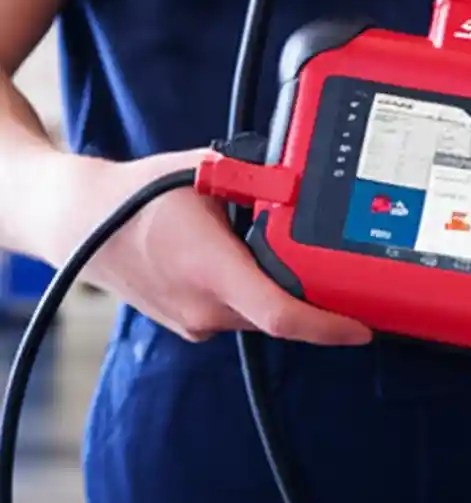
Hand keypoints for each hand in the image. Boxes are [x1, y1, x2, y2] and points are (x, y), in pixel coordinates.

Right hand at [54, 148, 371, 345]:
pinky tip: (262, 266)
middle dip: (318, 303)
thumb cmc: (134, 196)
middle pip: (281, 316)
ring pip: (261, 315)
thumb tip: (301, 174)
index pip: (279, 315)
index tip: (362, 329)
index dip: (327, 327)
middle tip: (352, 283)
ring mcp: (194, 320)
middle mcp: (203, 306)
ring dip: (285, 295)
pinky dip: (259, 294)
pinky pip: (240, 313)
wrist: (75, 222)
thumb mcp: (204, 173)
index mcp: (209, 270)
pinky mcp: (190, 323)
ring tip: (299, 261)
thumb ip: (256, 176)